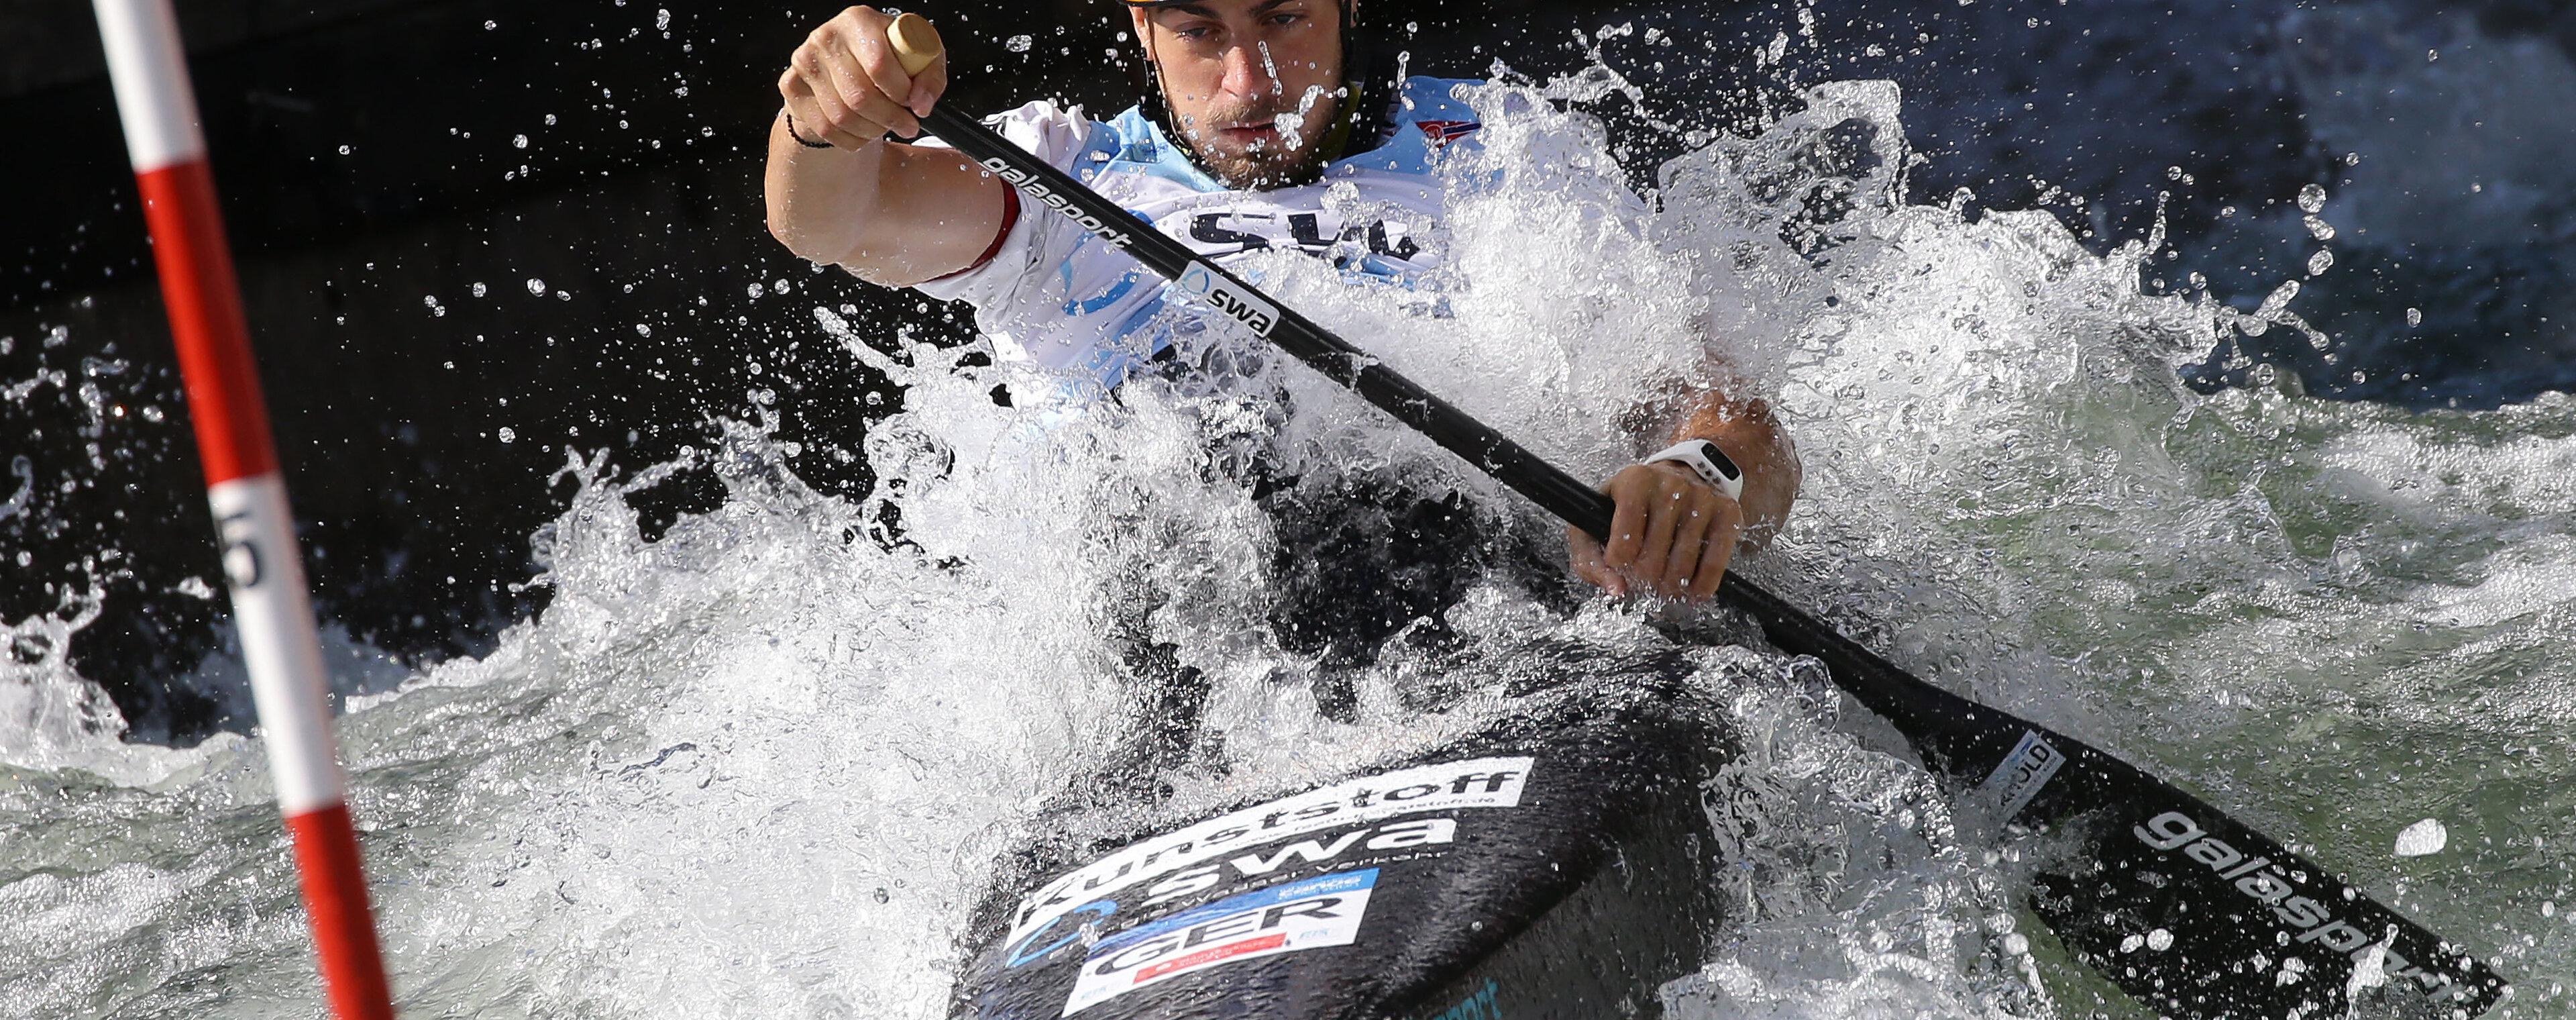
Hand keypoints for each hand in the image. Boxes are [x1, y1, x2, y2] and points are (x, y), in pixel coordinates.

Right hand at [777, 7, 947, 147]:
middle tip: (907, 126)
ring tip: (885, 127)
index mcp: (859, 20)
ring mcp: (804, 60)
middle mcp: (826, 36)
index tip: (914, 105)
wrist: (845, 61)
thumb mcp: (920, 58)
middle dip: (890, 119)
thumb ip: (930, 79)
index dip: (901, 93)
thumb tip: (920, 105)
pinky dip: (851, 139)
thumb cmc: (890, 57)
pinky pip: (824, 127)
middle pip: (859, 95)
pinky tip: (864, 132)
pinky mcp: (791, 84)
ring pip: (841, 116)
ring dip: (872, 131)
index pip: (879, 65)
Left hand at [1567, 461, 1742, 602]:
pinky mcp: (1727, 512)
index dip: (1619, 563)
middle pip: (1653, 557)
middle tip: (1643, 581)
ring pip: (1683, 564)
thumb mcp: (1598, 520)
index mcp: (1635, 482)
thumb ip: (1591, 559)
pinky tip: (1692, 593)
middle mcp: (1671, 485)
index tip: (1620, 565)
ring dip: (1671, 587)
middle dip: (1644, 579)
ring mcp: (1703, 497)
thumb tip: (1615, 590)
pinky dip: (1703, 586)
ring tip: (1664, 587)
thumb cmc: (1633, 504)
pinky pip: (1714, 561)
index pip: (1625, 540)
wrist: (1681, 474)